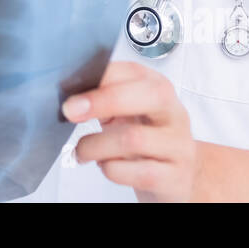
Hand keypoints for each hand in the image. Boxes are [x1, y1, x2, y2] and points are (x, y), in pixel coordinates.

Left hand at [64, 60, 198, 201]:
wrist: (178, 174)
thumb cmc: (146, 137)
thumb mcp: (128, 111)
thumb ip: (104, 97)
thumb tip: (71, 96)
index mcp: (158, 88)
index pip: (133, 71)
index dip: (100, 77)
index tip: (70, 88)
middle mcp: (173, 113)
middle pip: (146, 96)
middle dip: (101, 101)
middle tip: (70, 112)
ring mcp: (177, 146)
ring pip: (134, 139)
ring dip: (95, 146)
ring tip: (82, 151)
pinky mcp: (174, 177)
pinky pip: (138, 172)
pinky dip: (111, 169)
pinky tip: (106, 165)